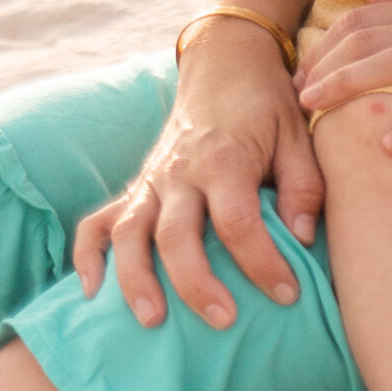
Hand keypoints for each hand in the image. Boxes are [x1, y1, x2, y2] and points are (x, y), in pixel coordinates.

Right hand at [71, 17, 322, 329]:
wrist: (227, 67)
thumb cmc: (269, 108)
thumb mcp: (299, 136)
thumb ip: (304, 185)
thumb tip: (303, 238)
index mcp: (225, 160)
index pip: (237, 221)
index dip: (262, 262)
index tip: (288, 294)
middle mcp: (179, 173)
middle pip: (176, 235)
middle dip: (197, 283)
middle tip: (224, 321)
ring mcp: (150, 181)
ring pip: (130, 235)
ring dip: (135, 280)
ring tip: (151, 322)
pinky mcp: (134, 187)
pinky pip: (97, 223)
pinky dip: (87, 257)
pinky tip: (91, 293)